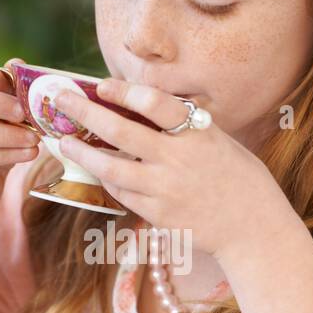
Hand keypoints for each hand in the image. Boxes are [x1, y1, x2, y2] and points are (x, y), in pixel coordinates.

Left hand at [54, 77, 291, 259]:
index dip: (124, 90)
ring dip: (82, 152)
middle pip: (119, 131)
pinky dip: (108, 179)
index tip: (102, 85)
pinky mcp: (157, 215)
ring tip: (64, 141)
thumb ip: (182, 127)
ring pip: (110, 167)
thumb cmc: (237, 178)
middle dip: (84, 112)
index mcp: (196, 134)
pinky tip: (99, 170)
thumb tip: (139, 106)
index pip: (154, 103)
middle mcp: (177, 160)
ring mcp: (164, 190)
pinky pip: (122, 193)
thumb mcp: (217, 141)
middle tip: (60, 99)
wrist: (252, 227)